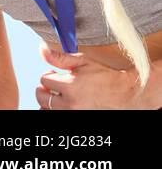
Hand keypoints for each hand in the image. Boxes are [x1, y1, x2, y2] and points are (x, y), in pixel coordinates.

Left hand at [35, 44, 152, 108]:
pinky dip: (55, 109)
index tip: (56, 74)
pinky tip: (63, 103)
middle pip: (41, 97)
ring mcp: (74, 114)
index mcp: (70, 86)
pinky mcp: (78, 119)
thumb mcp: (83, 62)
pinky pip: (56, 116)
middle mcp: (70, 104)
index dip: (49, 75)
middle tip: (55, 85)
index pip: (44, 80)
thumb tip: (42, 49)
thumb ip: (60, 57)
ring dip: (48, 101)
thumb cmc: (105, 77)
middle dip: (45, 88)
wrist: (125, 94)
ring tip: (59, 95)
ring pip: (46, 109)